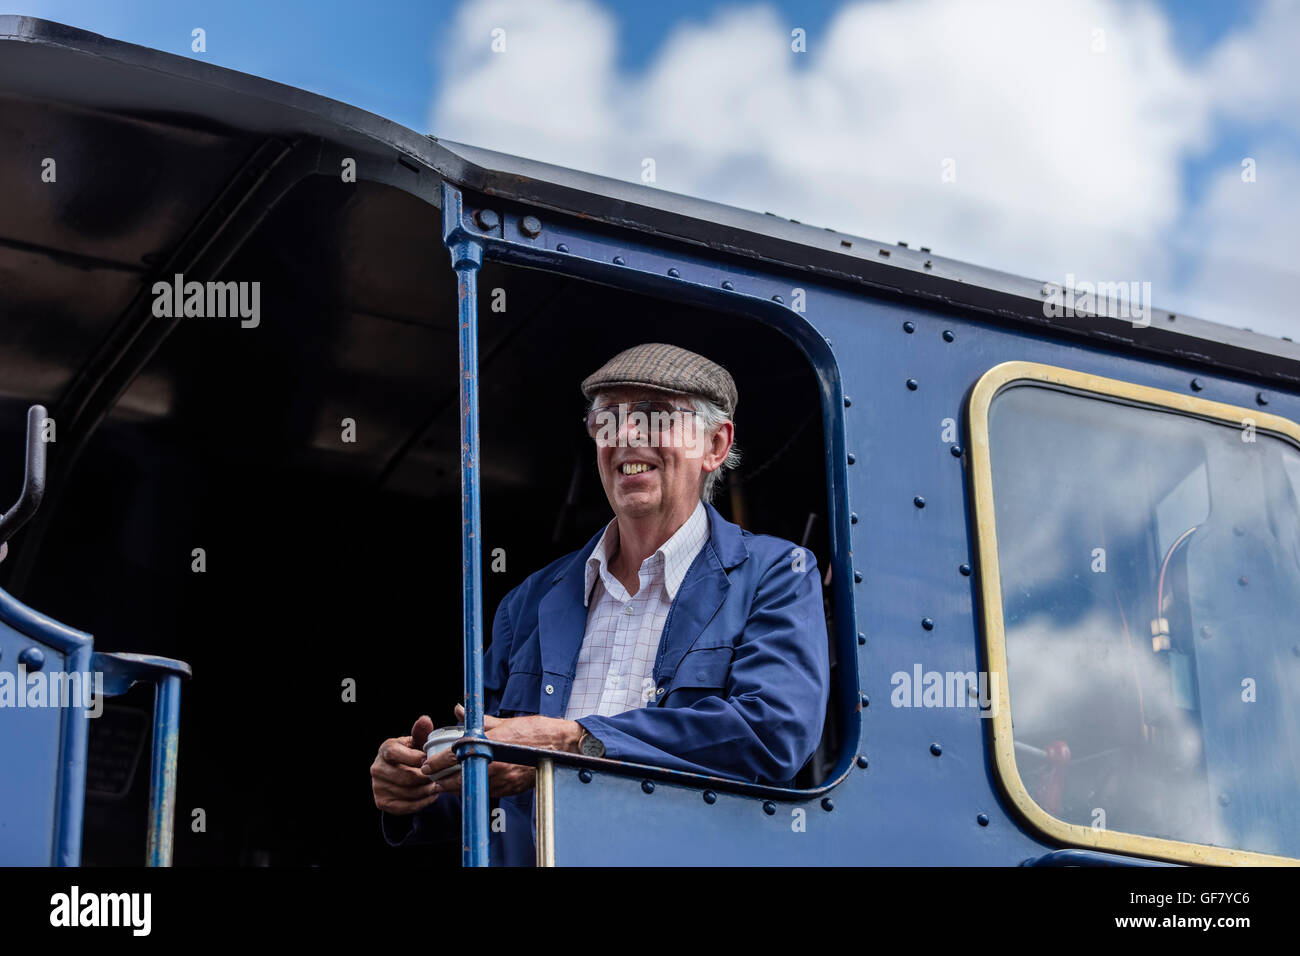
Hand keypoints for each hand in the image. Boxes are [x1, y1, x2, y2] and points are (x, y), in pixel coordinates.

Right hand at [370, 715, 441, 814]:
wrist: (400, 772)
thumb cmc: (412, 754)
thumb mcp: (416, 742)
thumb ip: (421, 732)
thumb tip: (425, 720)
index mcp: (385, 749)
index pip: (395, 753)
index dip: (414, 758)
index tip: (428, 760)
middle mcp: (377, 768)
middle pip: (405, 777)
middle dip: (426, 778)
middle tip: (440, 777)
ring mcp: (377, 786)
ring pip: (407, 793)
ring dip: (426, 791)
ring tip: (439, 786)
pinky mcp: (382, 802)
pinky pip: (404, 807)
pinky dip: (421, 803)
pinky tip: (432, 796)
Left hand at [420, 704, 584, 797]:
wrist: (561, 747)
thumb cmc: (536, 731)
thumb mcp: (505, 722)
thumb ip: (479, 721)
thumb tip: (460, 711)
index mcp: (491, 745)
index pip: (455, 756)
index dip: (437, 763)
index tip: (427, 765)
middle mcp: (495, 765)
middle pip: (458, 780)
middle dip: (443, 780)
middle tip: (434, 777)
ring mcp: (503, 780)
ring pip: (471, 788)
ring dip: (458, 786)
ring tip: (450, 781)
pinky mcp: (510, 789)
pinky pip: (486, 791)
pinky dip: (477, 788)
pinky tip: (473, 782)